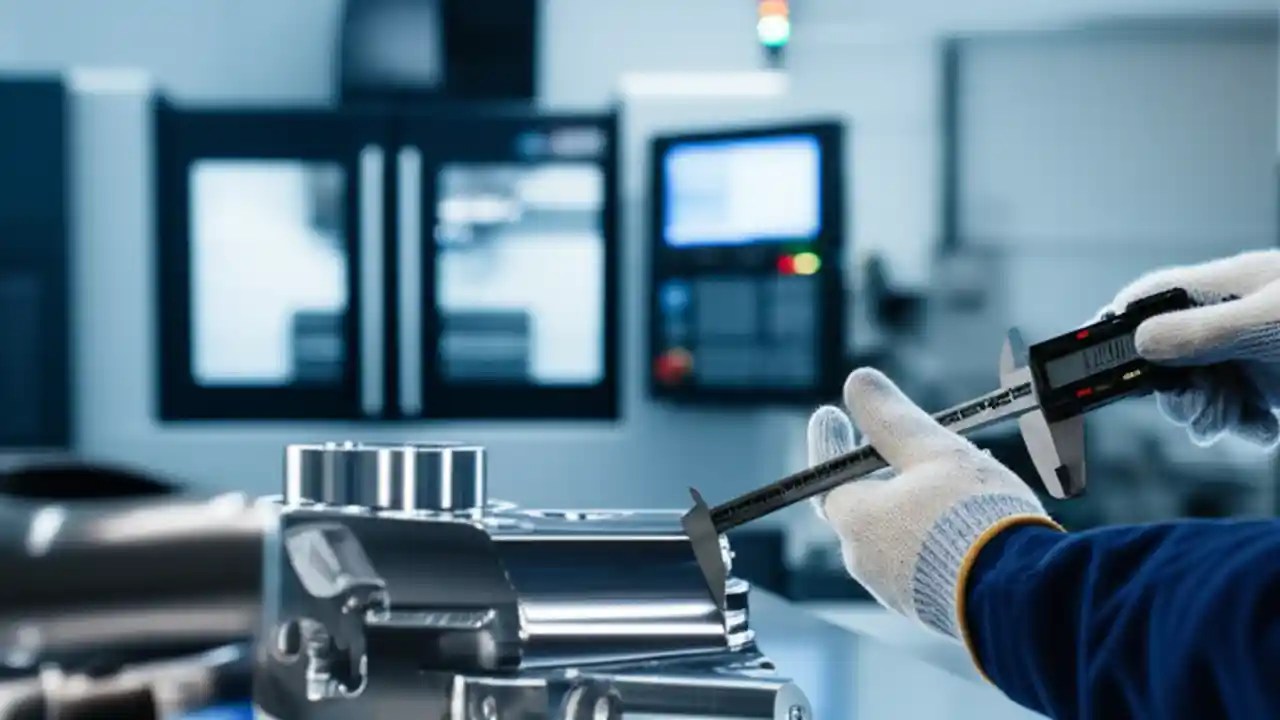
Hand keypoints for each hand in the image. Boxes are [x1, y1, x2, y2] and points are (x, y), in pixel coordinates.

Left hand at [809, 368, 1059, 640]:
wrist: (1023, 596)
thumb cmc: (973, 517)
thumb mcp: (931, 450)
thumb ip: (891, 417)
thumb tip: (858, 382)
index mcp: (857, 524)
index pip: (825, 478)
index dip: (828, 442)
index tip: (829, 413)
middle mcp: (868, 564)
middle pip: (862, 506)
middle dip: (880, 470)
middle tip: (898, 441)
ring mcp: (901, 592)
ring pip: (896, 534)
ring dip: (913, 501)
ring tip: (948, 474)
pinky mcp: (934, 609)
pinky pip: (924, 561)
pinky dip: (934, 533)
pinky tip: (967, 517)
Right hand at [1105, 250, 1279, 446]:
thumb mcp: (1267, 323)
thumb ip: (1203, 332)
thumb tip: (1139, 341)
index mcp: (1222, 288)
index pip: (1148, 300)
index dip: (1116, 329)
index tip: (1098, 365)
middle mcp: (1227, 320)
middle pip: (1165, 358)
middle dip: (1174, 393)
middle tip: (1199, 407)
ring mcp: (1247, 353)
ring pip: (1197, 390)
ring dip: (1210, 416)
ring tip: (1241, 422)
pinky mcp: (1269, 382)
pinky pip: (1235, 410)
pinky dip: (1243, 427)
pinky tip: (1263, 428)